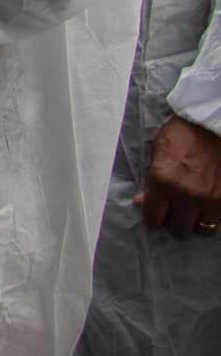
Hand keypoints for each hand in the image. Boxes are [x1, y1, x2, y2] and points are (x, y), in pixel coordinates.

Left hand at [137, 115, 220, 237]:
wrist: (211, 124)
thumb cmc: (181, 134)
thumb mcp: (157, 153)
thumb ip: (151, 182)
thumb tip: (142, 203)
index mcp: (162, 182)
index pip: (153, 219)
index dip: (154, 217)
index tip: (157, 214)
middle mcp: (186, 195)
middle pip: (180, 230)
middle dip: (176, 223)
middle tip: (177, 213)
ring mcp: (211, 199)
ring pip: (204, 229)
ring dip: (198, 221)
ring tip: (196, 209)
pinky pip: (220, 220)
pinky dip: (215, 215)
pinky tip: (209, 203)